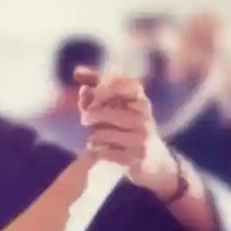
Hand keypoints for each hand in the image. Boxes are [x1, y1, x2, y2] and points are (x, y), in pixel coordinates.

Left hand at [77, 67, 179, 196]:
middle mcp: (145, 117)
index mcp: (140, 100)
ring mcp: (142, 138)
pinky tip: (100, 149)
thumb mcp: (114, 105)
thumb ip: (96, 87)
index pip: (128, 85)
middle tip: (84, 120)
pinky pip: (107, 151)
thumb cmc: (126, 127)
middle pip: (109, 112)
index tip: (88, 92)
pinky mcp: (137, 157)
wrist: (152, 160)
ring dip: (94, 136)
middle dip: (92, 116)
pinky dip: (98, 150)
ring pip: (105, 134)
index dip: (106, 88)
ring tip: (93, 137)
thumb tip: (78, 71)